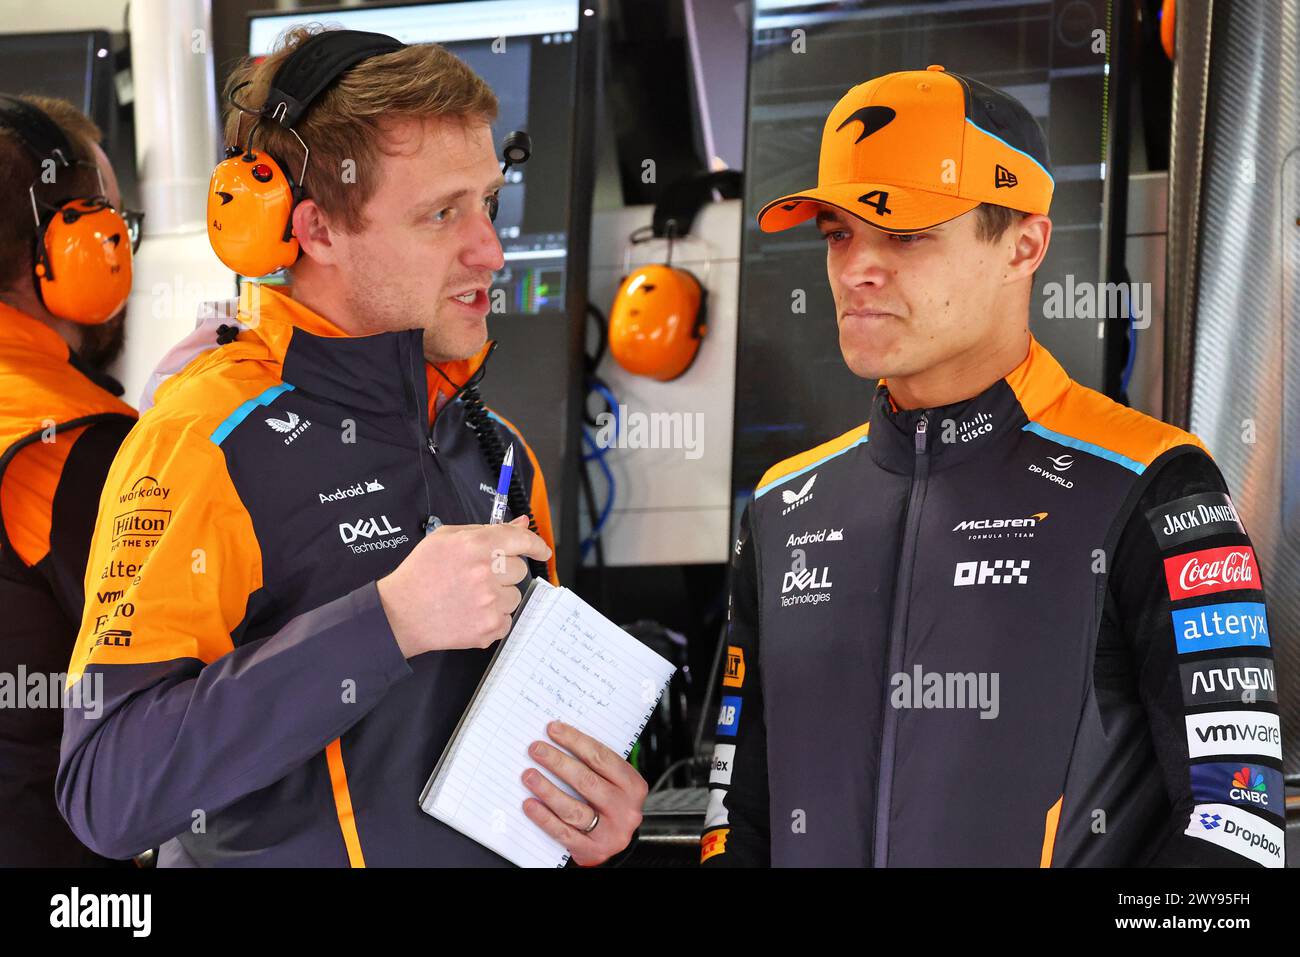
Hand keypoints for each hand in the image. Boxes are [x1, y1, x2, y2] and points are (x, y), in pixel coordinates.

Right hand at [377, 515, 550, 656]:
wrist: (400, 614)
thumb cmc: (421, 574)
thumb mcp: (446, 538)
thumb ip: (486, 529)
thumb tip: (519, 524)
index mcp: (475, 545)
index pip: (521, 539)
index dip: (536, 544)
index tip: (542, 551)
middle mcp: (485, 573)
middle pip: (519, 569)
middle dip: (504, 572)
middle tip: (478, 577)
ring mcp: (488, 602)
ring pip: (514, 595)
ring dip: (499, 596)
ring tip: (470, 597)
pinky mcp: (488, 628)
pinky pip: (507, 619)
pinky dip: (493, 617)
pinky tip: (470, 613)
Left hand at [521, 720, 647, 865]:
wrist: (617, 843)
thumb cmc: (610, 804)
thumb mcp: (614, 782)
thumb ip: (595, 765)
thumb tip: (559, 740)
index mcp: (633, 786)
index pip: (602, 758)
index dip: (575, 741)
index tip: (554, 730)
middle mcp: (625, 809)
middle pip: (587, 781)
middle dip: (558, 762)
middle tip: (537, 749)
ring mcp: (609, 832)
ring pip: (573, 809)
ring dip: (547, 789)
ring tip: (529, 775)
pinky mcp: (591, 850)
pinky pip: (563, 832)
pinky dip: (544, 817)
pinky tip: (530, 804)